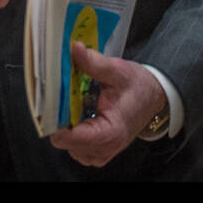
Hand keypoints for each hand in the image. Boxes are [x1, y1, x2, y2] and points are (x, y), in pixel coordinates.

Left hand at [48, 42, 165, 166]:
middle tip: (61, 98)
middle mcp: (105, 149)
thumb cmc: (138, 86)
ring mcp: (102, 153)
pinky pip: (77, 147)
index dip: (54, 121)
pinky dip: (74, 132)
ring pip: (68, 146)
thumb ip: (94, 62)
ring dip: (66, 126)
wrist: (153, 95)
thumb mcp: (117, 70)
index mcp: (110, 133)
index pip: (69, 138)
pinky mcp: (100, 151)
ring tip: (72, 106)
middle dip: (60, 120)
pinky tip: (79, 115)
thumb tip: (75, 49)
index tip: (49, 103)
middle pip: (65, 142)